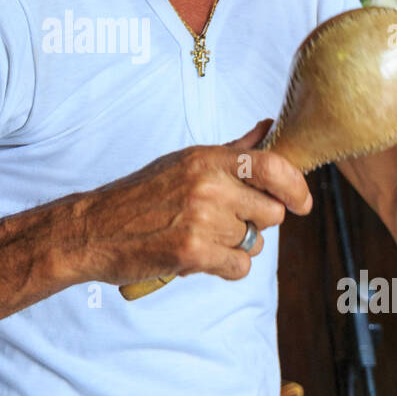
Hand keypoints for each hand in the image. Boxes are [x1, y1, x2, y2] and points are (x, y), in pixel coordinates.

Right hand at [75, 119, 311, 286]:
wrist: (94, 228)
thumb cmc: (141, 196)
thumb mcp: (184, 162)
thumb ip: (232, 150)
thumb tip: (269, 127)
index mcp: (206, 158)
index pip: (272, 165)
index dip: (296, 186)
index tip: (302, 202)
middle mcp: (207, 184)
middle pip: (271, 212)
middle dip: (257, 224)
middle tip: (227, 224)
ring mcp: (200, 218)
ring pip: (254, 242)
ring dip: (235, 247)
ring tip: (203, 238)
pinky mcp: (192, 251)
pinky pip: (239, 266)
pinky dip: (226, 268)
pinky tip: (201, 257)